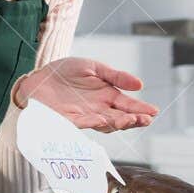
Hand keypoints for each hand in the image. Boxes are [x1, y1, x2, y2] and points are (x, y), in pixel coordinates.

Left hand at [12, 58, 158, 130]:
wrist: (39, 76)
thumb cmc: (66, 72)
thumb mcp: (94, 67)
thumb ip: (116, 76)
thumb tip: (140, 84)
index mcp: (107, 96)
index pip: (128, 105)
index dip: (141, 109)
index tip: (154, 111)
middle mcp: (99, 109)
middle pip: (120, 118)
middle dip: (134, 120)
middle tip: (146, 119)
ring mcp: (84, 116)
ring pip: (105, 124)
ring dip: (117, 123)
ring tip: (129, 120)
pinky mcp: (68, 120)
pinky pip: (82, 123)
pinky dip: (93, 122)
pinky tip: (103, 120)